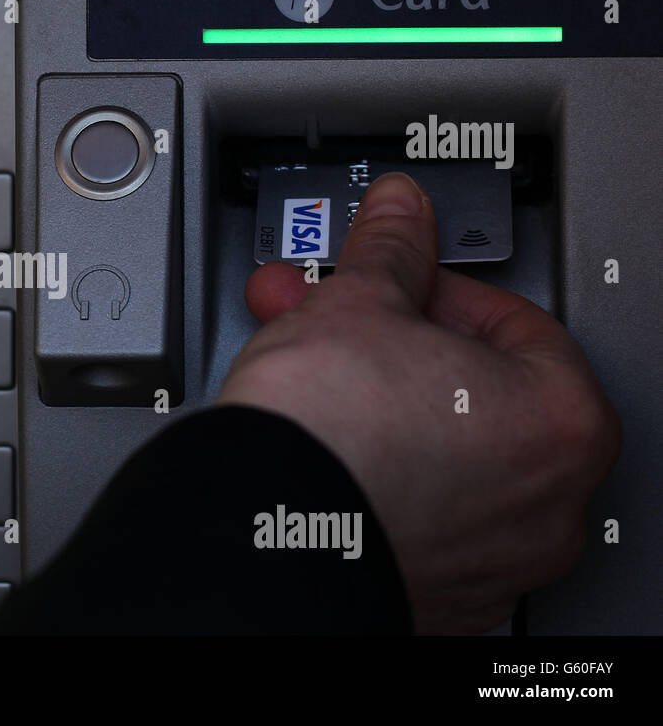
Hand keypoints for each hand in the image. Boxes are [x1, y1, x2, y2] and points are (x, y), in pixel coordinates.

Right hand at [219, 172, 619, 633]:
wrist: (253, 535)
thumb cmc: (325, 439)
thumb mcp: (356, 303)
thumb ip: (389, 252)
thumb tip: (397, 219)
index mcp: (562, 423)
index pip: (514, 324)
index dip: (438, 287)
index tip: (396, 278)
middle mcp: (544, 506)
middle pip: (469, 391)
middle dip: (387, 341)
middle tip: (338, 317)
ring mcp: (487, 560)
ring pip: (436, 454)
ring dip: (373, 400)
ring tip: (304, 370)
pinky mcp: (429, 596)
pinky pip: (412, 511)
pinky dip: (373, 472)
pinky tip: (317, 441)